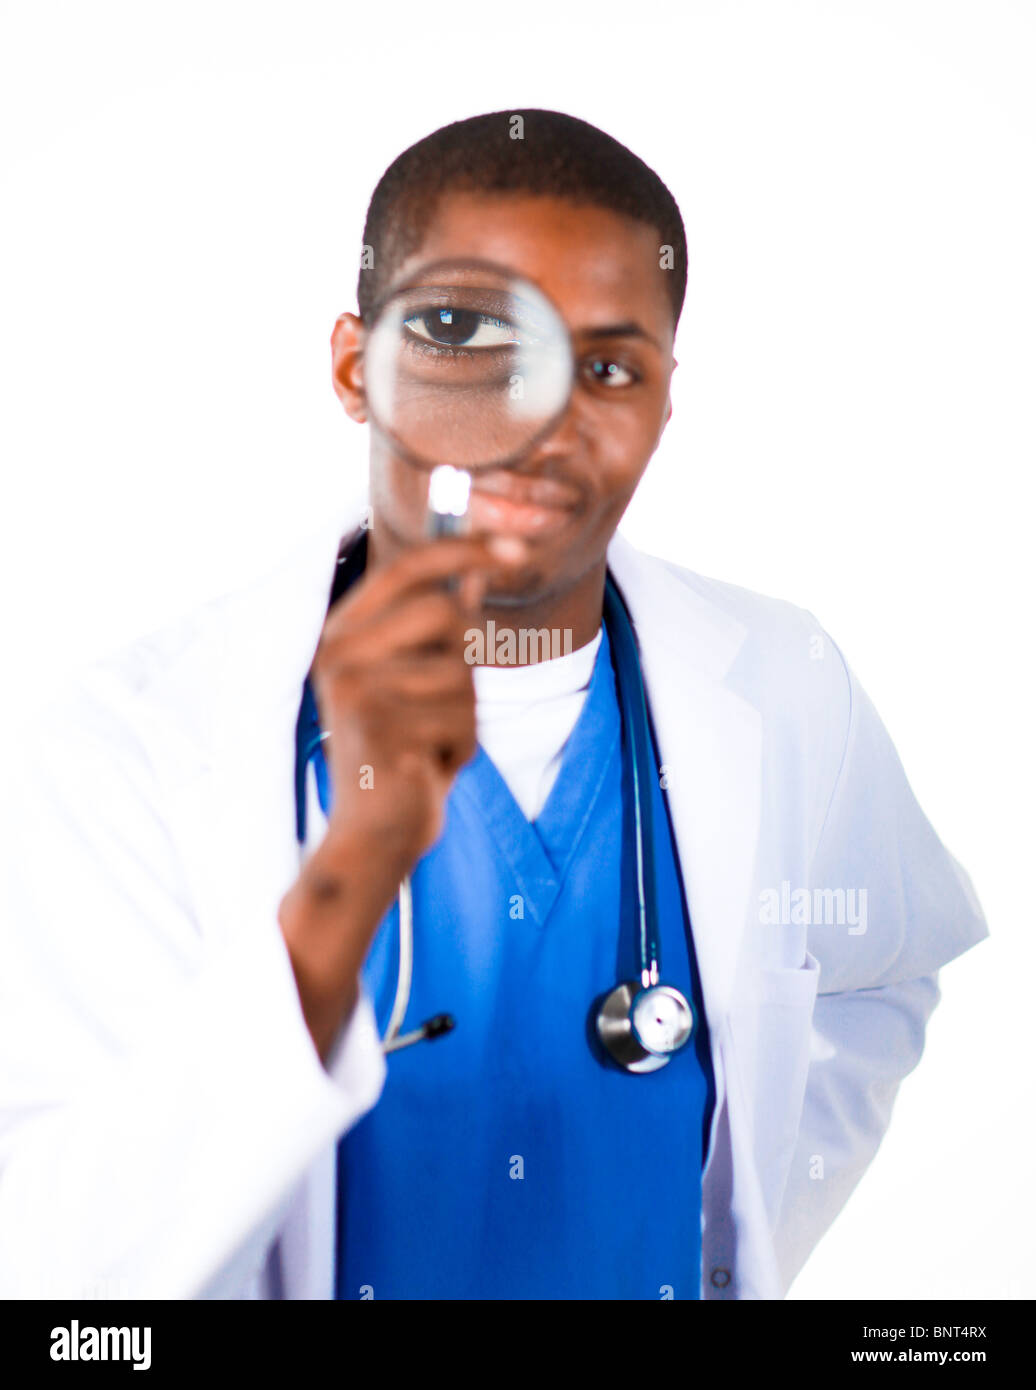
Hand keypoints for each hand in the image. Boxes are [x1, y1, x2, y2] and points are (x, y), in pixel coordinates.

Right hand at [278, 531, 525, 1061]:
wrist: (376, 835)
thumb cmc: (405, 755)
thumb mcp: (422, 684)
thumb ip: (442, 630)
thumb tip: (476, 572)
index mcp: (343, 633)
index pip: (406, 565)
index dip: (465, 549)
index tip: (517, 547)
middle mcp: (336, 653)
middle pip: (445, 614)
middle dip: (467, 664)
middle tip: (444, 709)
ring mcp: (351, 689)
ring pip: (460, 673)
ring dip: (466, 716)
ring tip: (433, 744)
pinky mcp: (375, 728)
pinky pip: (460, 718)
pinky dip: (462, 749)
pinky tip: (429, 768)